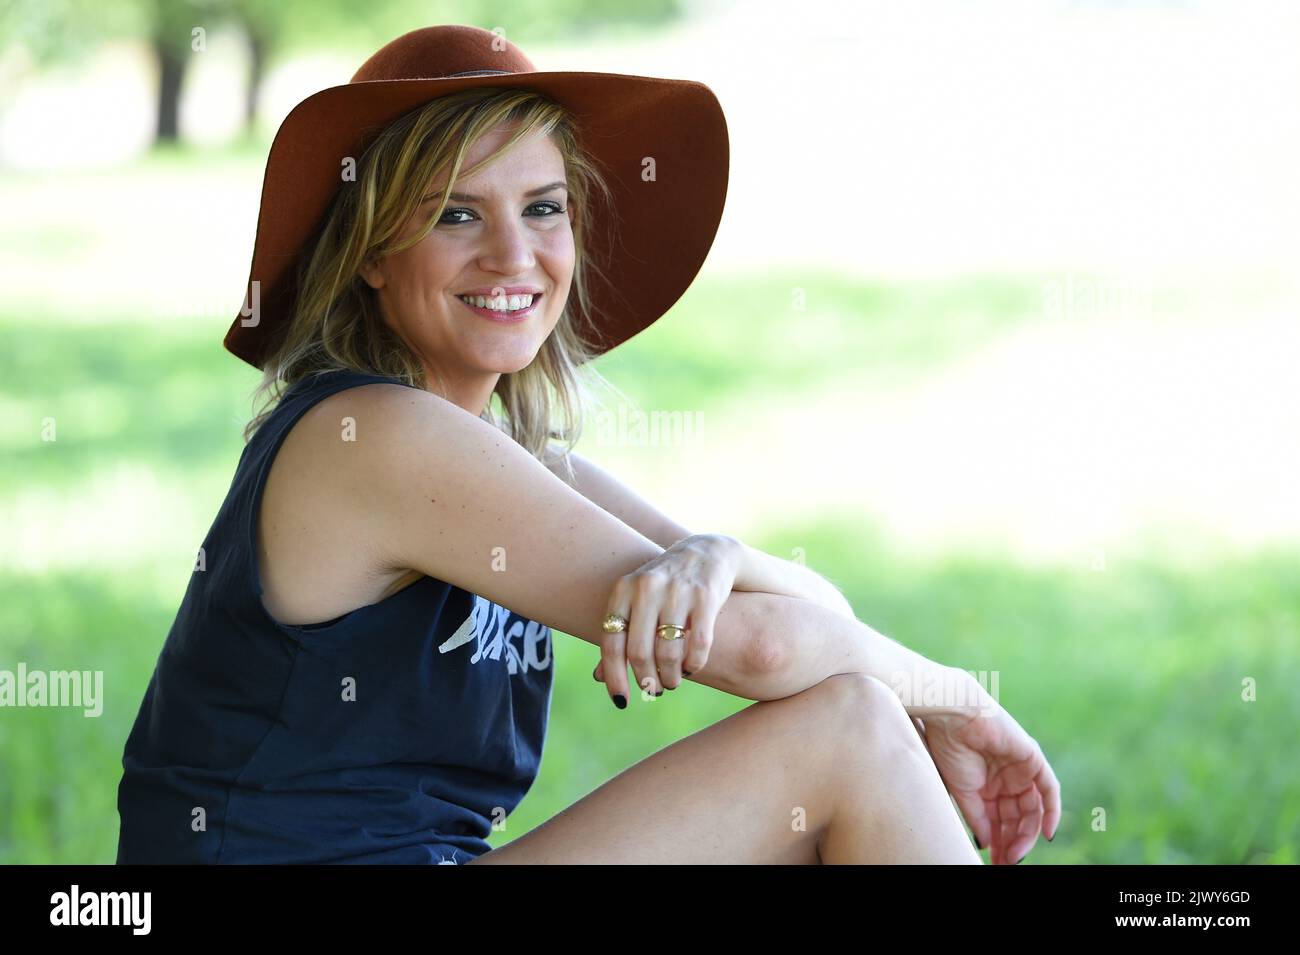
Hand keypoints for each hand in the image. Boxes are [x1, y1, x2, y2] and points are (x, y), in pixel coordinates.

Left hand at [593, 533, 740, 701]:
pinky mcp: (706, 595)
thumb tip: (599, 677)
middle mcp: (647, 587)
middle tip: (653, 690)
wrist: (707, 551)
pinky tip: (692, 667)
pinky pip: (698, 644)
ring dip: (671, 677)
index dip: (614, 677)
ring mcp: (677, 590)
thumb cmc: (665, 585)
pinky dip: (694, 664)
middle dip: (646, 680)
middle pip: (638, 652)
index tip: (622, 701)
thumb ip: (619, 635)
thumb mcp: (636, 601)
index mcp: (623, 589)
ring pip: (668, 652)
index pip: (611, 643)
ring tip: (673, 682)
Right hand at [909, 688, 1061, 864]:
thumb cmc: (949, 747)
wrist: (952, 716)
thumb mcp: (962, 791)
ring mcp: (1021, 769)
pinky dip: (1051, 811)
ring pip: (1032, 809)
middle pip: (1017, 817)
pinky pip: (1049, 789)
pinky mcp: (1032, 758)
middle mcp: (1007, 778)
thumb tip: (987, 843)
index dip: (1000, 842)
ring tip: (1016, 854)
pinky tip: (1046, 833)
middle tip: (1007, 863)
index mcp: (988, 783)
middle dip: (1013, 842)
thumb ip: (978, 816)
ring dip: (1027, 833)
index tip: (996, 862)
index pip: (1000, 819)